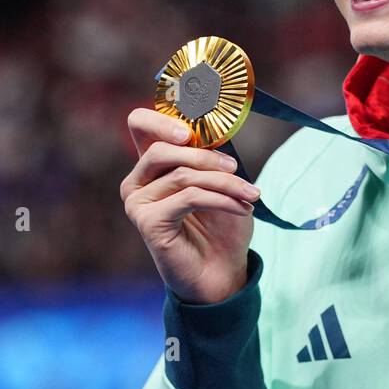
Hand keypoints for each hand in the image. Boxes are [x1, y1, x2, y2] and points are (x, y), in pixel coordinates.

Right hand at [120, 108, 260, 303]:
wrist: (223, 270)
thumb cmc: (221, 224)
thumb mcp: (221, 181)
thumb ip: (210, 155)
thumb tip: (213, 130)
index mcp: (152, 165)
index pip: (140, 124)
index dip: (162, 118)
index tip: (192, 130)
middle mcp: (137, 181)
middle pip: (161, 148)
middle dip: (206, 156)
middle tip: (235, 169)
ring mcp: (137, 203)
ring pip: (183, 175)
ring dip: (225, 183)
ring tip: (250, 195)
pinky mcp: (148, 222)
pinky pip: (190, 197)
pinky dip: (223, 199)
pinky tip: (242, 208)